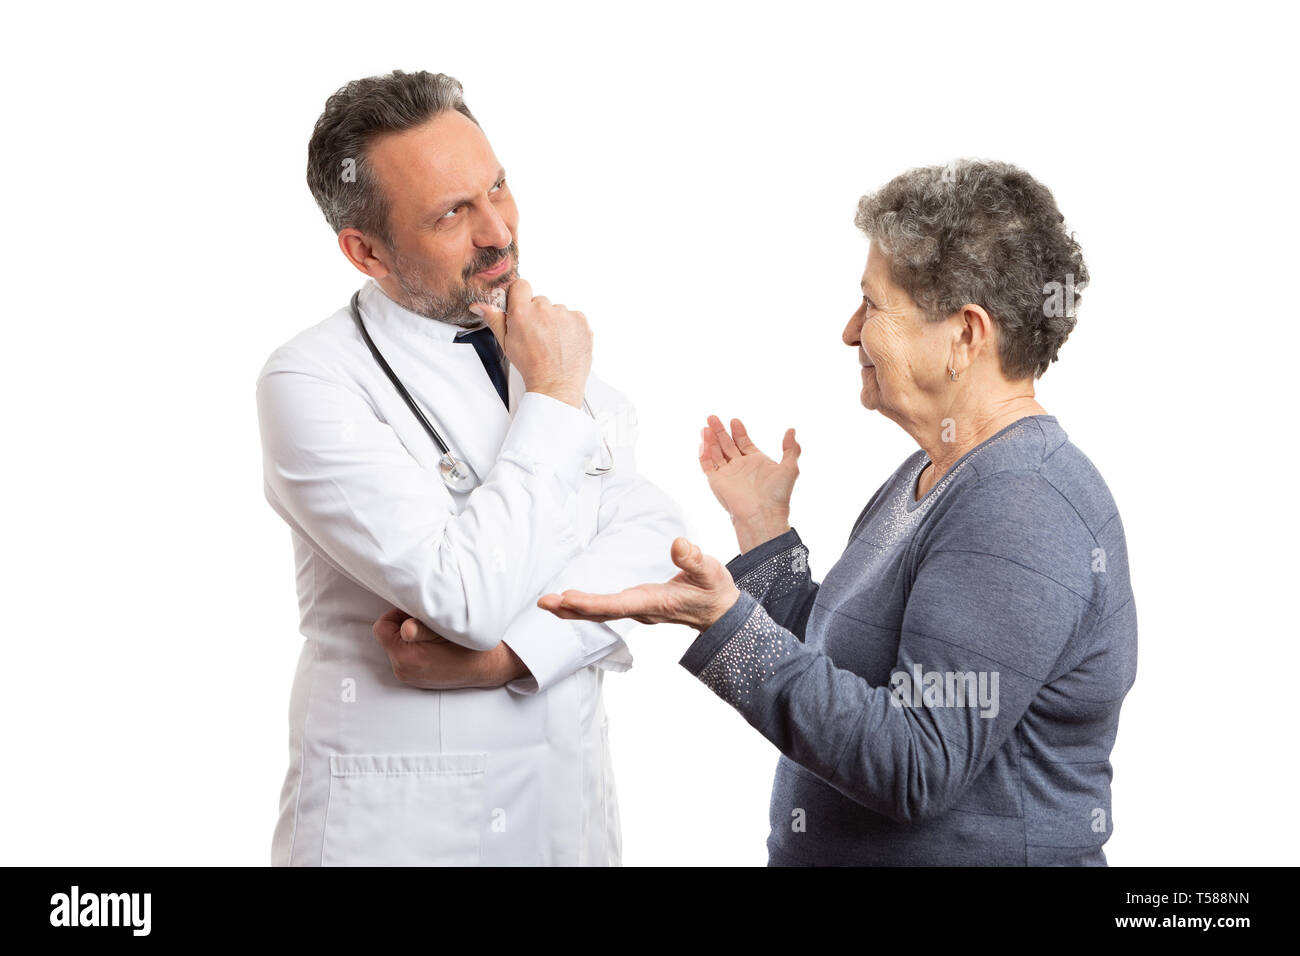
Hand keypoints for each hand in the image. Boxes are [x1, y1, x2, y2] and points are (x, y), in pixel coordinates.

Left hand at [372, 609, 529, 688]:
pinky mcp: (417, 680)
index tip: (416, 613)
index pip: (382, 627)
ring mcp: (409, 676)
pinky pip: (407, 658)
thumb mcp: (444, 630)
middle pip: (389, 637)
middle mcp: (402, 670)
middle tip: (429, 624)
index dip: (397, 614)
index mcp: (405, 657)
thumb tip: (405, 628)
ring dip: (411, 638)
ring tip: (435, 636)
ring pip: (398, 647)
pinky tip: (436, 647)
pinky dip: (417, 650)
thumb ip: (420, 627)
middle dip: (404, 627)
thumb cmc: (469, 646)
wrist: (489, 665)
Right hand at [471, 277, 591, 407]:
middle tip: (537, 334)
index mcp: (523, 313)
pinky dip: (570, 327)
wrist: (556, 384)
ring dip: (555, 321)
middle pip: (540, 300)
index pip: (521, 285)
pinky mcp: (580, 321)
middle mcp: (544, 310)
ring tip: (552, 342)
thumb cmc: (532, 366)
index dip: (520, 296)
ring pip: (557, 310)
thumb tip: (480, 306)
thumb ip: (494, 319)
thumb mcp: (506, 343)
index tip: (523, 307)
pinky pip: (573, 317)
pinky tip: (564, 342)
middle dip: (538, 314)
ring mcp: (564, 315)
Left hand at [537, 537, 741, 631]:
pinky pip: (605, 609)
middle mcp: (641, 611)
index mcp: (655, 603)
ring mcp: (638, 611)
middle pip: (600, 613)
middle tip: (543, 603)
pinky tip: (569, 602)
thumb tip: (678, 544)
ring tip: (547, 603)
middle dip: (571, 609)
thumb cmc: (714, 592)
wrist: (721, 615)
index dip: (592, 603)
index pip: (619, 605)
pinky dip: (584, 606)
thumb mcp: (711, 573)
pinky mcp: (636, 606)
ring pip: (600, 613)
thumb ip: (695, 560)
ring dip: (573, 609)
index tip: (568, 597)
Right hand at [699, 415, 799, 552]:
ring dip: (710, 439)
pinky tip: (703, 442)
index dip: (739, 431)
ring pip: (715, 452)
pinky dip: (704, 454)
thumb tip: (791, 430)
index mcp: (755, 462)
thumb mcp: (790, 467)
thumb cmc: (777, 494)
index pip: (743, 442)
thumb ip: (791, 448)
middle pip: (727, 444)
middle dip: (720, 430)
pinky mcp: (716, 482)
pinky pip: (707, 465)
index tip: (735, 420)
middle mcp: (740, 467)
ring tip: (706, 426)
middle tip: (712, 417)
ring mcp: (727, 474)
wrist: (762, 514)